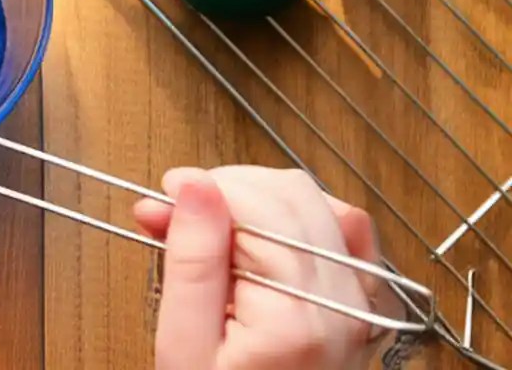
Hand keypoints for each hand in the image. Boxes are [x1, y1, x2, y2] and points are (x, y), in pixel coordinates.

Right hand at [133, 166, 401, 369]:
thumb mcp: (184, 346)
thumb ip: (192, 262)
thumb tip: (193, 185)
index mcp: (298, 316)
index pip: (258, 204)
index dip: (205, 186)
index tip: (165, 196)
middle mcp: (347, 306)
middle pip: (291, 194)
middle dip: (228, 190)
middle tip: (176, 213)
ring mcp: (365, 306)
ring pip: (317, 203)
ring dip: (259, 201)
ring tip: (210, 230)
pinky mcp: (366, 307)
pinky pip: (346, 234)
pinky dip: (300, 220)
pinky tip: (261, 239)